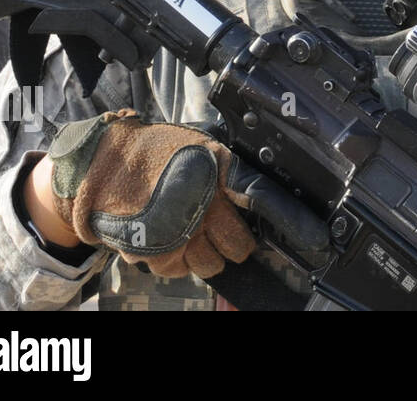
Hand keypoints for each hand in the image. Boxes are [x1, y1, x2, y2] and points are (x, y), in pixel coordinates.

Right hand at [42, 109, 325, 278]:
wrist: (99, 166)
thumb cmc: (152, 152)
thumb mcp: (199, 146)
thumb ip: (229, 168)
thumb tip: (259, 189)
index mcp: (218, 168)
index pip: (263, 197)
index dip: (293, 222)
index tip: (316, 240)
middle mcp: (202, 203)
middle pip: (241, 244)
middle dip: (238, 240)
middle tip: (221, 226)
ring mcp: (180, 232)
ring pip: (213, 263)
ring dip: (208, 252)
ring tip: (193, 231)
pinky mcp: (157, 254)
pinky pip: (183, 270)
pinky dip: (180, 259)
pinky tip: (172, 238)